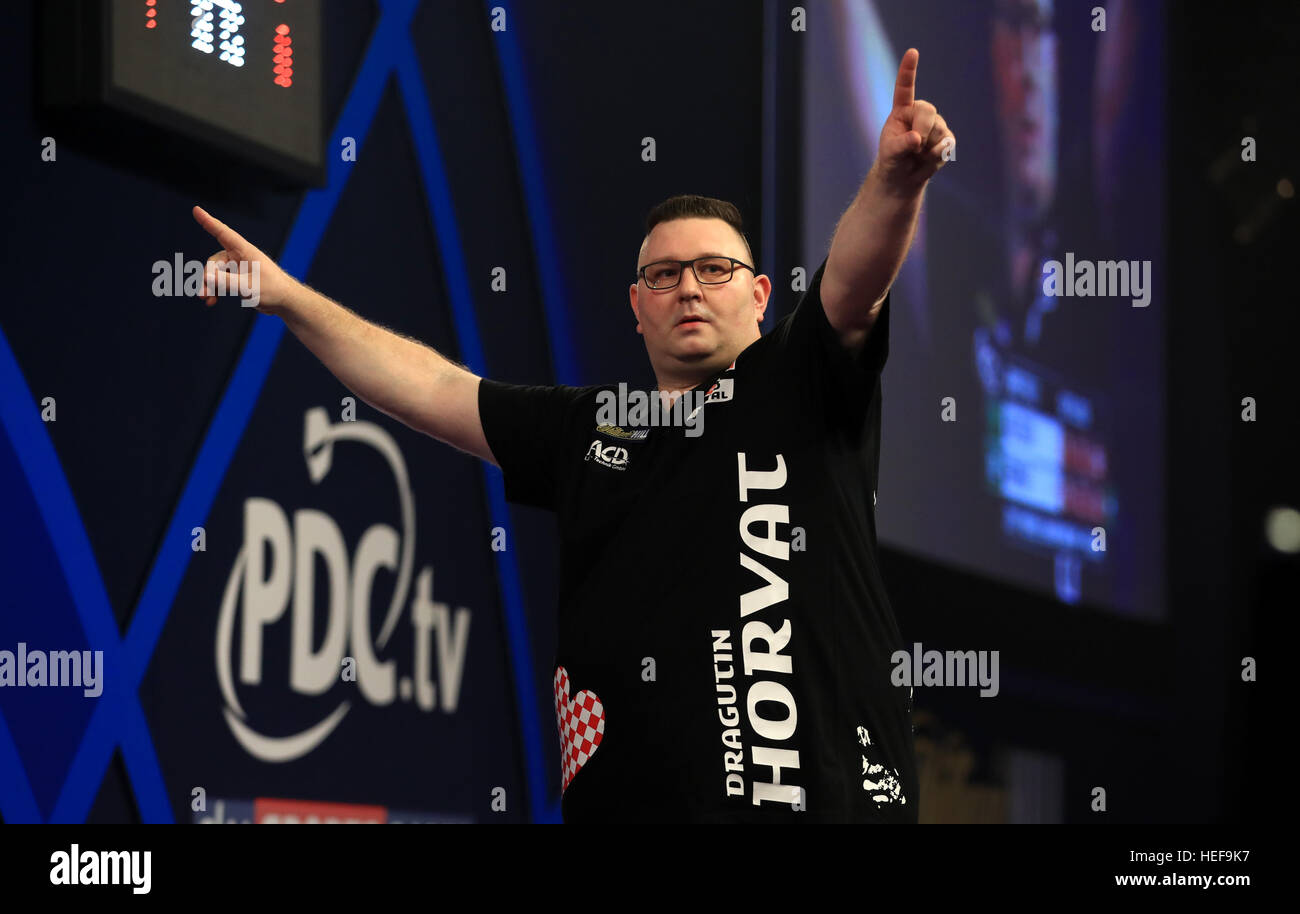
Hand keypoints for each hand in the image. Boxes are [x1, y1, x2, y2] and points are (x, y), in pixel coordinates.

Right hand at [192, 205, 294, 312]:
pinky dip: (216, 289)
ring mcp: (239, 268)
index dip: (208, 221)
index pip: (223, 233)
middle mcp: (240, 257)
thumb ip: (225, 281)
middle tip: (203, 292)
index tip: (196, 210)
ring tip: (206, 298)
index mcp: (245, 251)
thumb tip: (206, 276)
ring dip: (210, 285)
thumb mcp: (247, 286)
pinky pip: (221, 281)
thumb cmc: (273, 290)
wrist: (286, 301)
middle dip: (208, 276)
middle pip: (215, 261)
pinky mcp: (239, 279)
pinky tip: (211, 301)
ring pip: (216, 273)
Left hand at [872, 49, 954, 194]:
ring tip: (917, 154)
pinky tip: (928, 158)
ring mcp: (936, 124)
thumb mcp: (890, 153)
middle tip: (915, 145)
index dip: (908, 70)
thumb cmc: (892, 159)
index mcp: (902, 109)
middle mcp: (920, 112)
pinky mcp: (946, 138)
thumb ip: (901, 144)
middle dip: (922, 129)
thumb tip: (917, 138)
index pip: (905, 87)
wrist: (903, 177)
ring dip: (927, 147)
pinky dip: (937, 155)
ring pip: (939, 129)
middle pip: (928, 111)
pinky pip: (947, 143)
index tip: (912, 52)